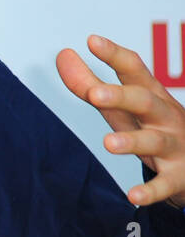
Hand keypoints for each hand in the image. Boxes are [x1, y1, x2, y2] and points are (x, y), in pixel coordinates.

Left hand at [56, 34, 184, 209]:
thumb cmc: (151, 126)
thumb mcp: (121, 106)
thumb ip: (89, 83)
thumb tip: (62, 55)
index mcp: (150, 95)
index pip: (134, 69)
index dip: (114, 55)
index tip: (91, 40)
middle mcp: (165, 116)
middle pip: (145, 101)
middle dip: (122, 96)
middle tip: (94, 94)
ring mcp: (175, 146)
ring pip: (155, 141)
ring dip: (132, 141)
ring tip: (109, 143)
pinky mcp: (179, 176)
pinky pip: (165, 184)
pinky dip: (150, 190)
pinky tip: (133, 196)